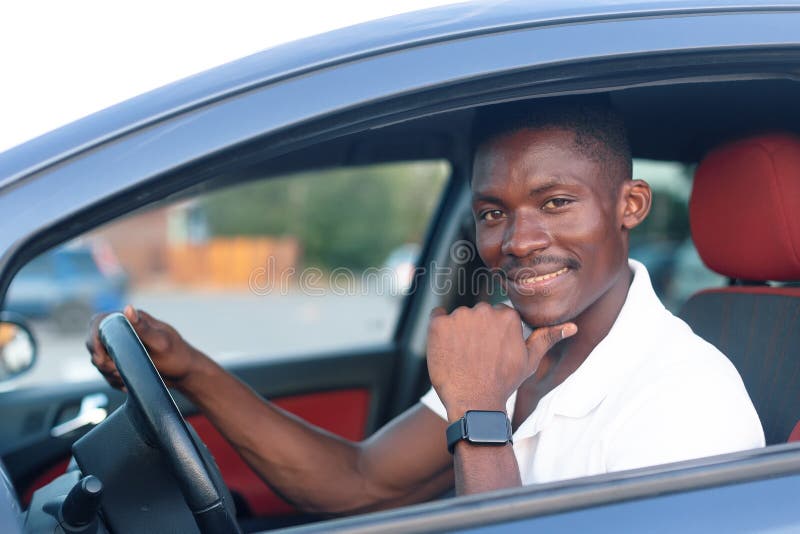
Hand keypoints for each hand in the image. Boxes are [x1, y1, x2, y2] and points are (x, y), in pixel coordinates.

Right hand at [86, 305, 201, 390]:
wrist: (185, 373)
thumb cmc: (177, 356)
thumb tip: (128, 308)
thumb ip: (142, 328)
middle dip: (102, 361)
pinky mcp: (122, 360)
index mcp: (133, 320)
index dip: (94, 340)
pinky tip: (127, 385)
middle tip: (118, 371)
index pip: (98, 322)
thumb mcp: (161, 343)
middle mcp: (125, 331)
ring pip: (98, 359)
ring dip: (108, 372)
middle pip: (94, 343)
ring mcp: (122, 346)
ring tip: (126, 378)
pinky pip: (106, 372)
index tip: (104, 358)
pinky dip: (113, 380)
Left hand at [426, 302, 576, 419]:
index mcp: (507, 315)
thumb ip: (548, 338)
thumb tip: (573, 326)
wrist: (474, 402)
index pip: (495, 315)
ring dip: (457, 332)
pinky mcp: (439, 324)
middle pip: (477, 315)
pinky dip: (439, 331)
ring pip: (458, 318)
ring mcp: (461, 316)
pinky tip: (447, 349)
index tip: (490, 352)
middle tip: (476, 357)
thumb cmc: (503, 383)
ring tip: (462, 357)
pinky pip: (436, 318)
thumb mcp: (529, 361)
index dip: (491, 335)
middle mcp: (485, 310)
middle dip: (475, 331)